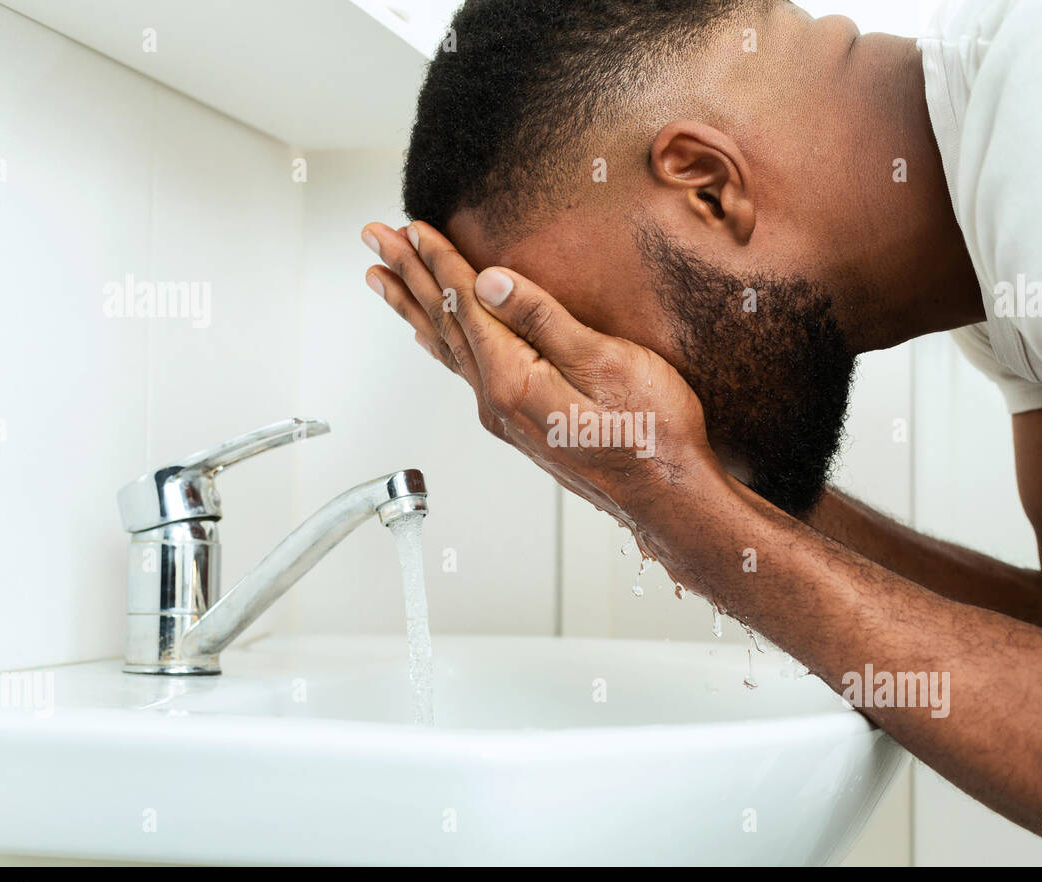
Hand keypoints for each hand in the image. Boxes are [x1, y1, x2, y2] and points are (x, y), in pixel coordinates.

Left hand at [362, 220, 723, 529]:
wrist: (667, 496)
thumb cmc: (651, 434)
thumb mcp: (605, 362)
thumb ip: (544, 321)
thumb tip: (491, 284)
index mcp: (514, 379)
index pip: (466, 303)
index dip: (440, 259)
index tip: (413, 226)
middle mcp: (498, 401)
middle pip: (444, 321)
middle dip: (408, 274)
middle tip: (374, 238)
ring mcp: (506, 416)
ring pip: (447, 346)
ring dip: (414, 306)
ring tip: (383, 278)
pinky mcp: (521, 425)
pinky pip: (466, 371)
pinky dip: (441, 343)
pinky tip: (430, 337)